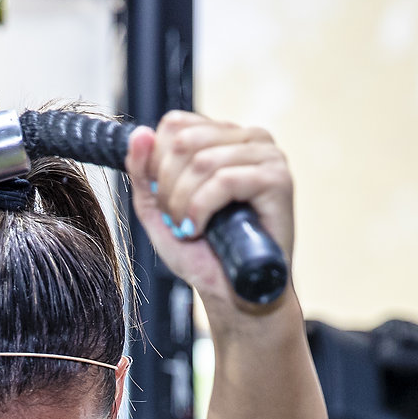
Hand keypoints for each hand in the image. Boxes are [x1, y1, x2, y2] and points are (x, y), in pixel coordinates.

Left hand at [125, 112, 294, 316]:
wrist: (232, 293)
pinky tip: (202, 229)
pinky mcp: (278, 179)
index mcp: (222, 137)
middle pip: (184, 141)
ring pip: (202, 162)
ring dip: (183, 203)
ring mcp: (267, 156)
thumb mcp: (158, 210)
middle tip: (176, 219)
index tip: (163, 200)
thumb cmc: (203, 254)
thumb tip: (140, 133)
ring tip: (189, 228)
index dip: (156, 165)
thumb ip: (142, 173)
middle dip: (168, 187)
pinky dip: (202, 210)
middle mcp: (248, 138)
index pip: (175, 125)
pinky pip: (224, 181)